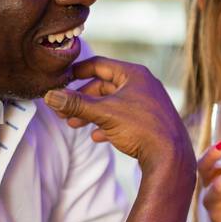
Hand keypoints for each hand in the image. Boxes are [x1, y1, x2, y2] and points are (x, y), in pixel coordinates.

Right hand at [43, 55, 192, 174]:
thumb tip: (49, 96)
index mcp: (134, 74)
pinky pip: (123, 119)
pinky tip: (97, 137)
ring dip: (91, 113)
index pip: (99, 64)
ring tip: (74, 124)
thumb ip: (76, 103)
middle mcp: (143, 85)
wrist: (171, 157)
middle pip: (103, 86)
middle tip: (62, 111)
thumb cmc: (141, 128)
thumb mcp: (104, 113)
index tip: (61, 80)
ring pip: (112, 104)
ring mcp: (147, 104)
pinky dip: (108, 125)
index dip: (77, 71)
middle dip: (81, 99)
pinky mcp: (150, 122)